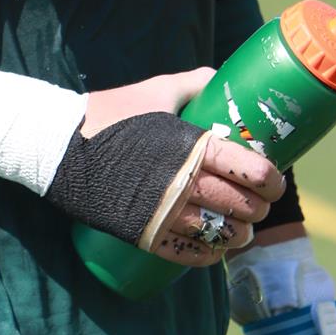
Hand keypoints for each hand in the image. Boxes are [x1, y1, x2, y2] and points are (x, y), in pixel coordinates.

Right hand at [78, 68, 285, 265]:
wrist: (61, 146)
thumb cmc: (112, 112)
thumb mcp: (156, 89)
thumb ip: (193, 84)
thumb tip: (221, 79)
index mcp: (192, 144)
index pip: (250, 170)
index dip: (271, 179)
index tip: (274, 180)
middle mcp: (183, 182)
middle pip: (242, 206)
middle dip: (258, 207)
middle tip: (259, 203)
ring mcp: (165, 214)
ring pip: (221, 235)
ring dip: (239, 234)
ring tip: (241, 229)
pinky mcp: (146, 236)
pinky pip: (190, 254)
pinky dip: (209, 254)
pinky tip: (214, 247)